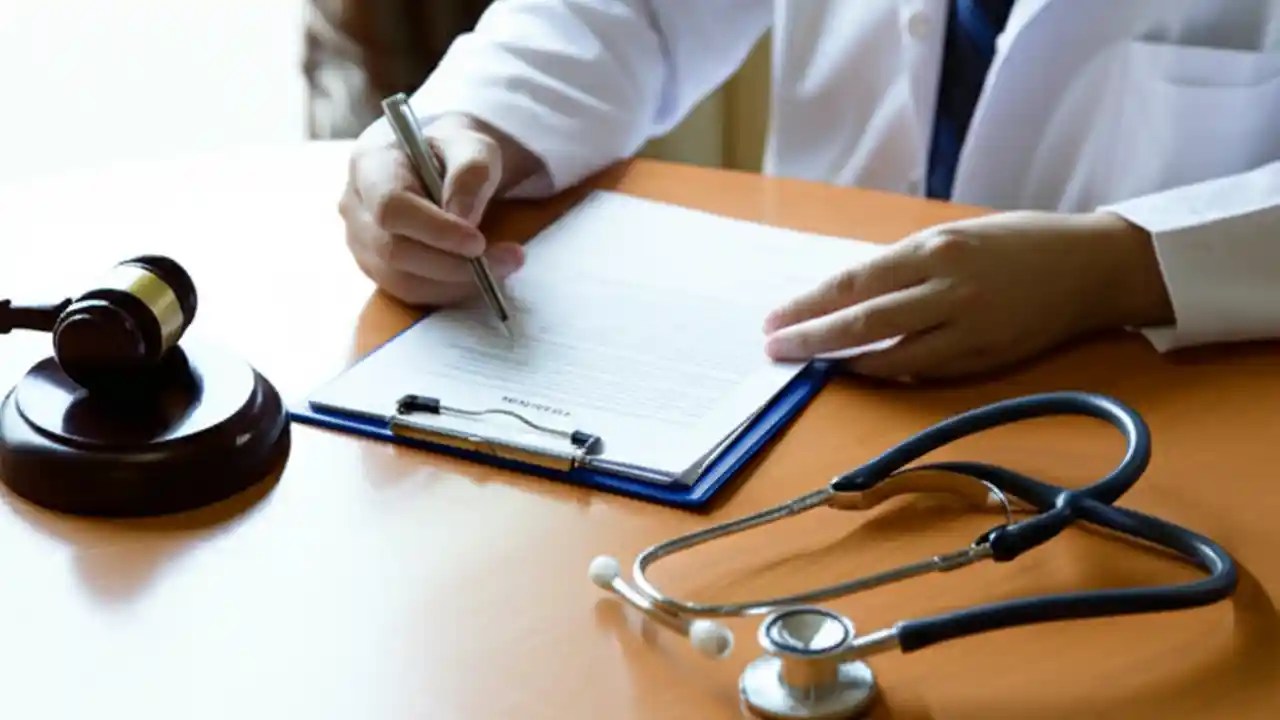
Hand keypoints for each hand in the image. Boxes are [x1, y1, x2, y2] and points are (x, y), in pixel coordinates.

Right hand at [339, 113, 524, 305]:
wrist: (447, 166)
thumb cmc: (456, 151)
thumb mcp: (474, 145)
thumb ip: (471, 172)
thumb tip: (463, 217)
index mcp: (370, 164)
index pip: (390, 207)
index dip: (434, 230)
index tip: (477, 241)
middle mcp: (355, 206)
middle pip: (394, 251)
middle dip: (454, 263)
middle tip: (509, 258)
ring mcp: (362, 242)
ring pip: (402, 280)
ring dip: (458, 282)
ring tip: (505, 266)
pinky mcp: (379, 269)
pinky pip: (411, 292)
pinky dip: (451, 290)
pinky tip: (482, 276)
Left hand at [762, 210, 1173, 380]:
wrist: (1094, 265)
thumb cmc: (1020, 242)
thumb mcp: (957, 238)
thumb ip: (907, 267)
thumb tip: (852, 296)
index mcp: (935, 249)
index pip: (853, 283)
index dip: (808, 306)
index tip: (776, 320)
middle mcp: (947, 288)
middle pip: (861, 323)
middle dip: (810, 338)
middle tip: (775, 349)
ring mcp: (967, 328)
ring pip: (888, 355)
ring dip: (842, 363)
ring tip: (809, 363)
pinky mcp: (985, 357)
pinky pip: (922, 370)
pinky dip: (886, 372)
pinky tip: (858, 372)